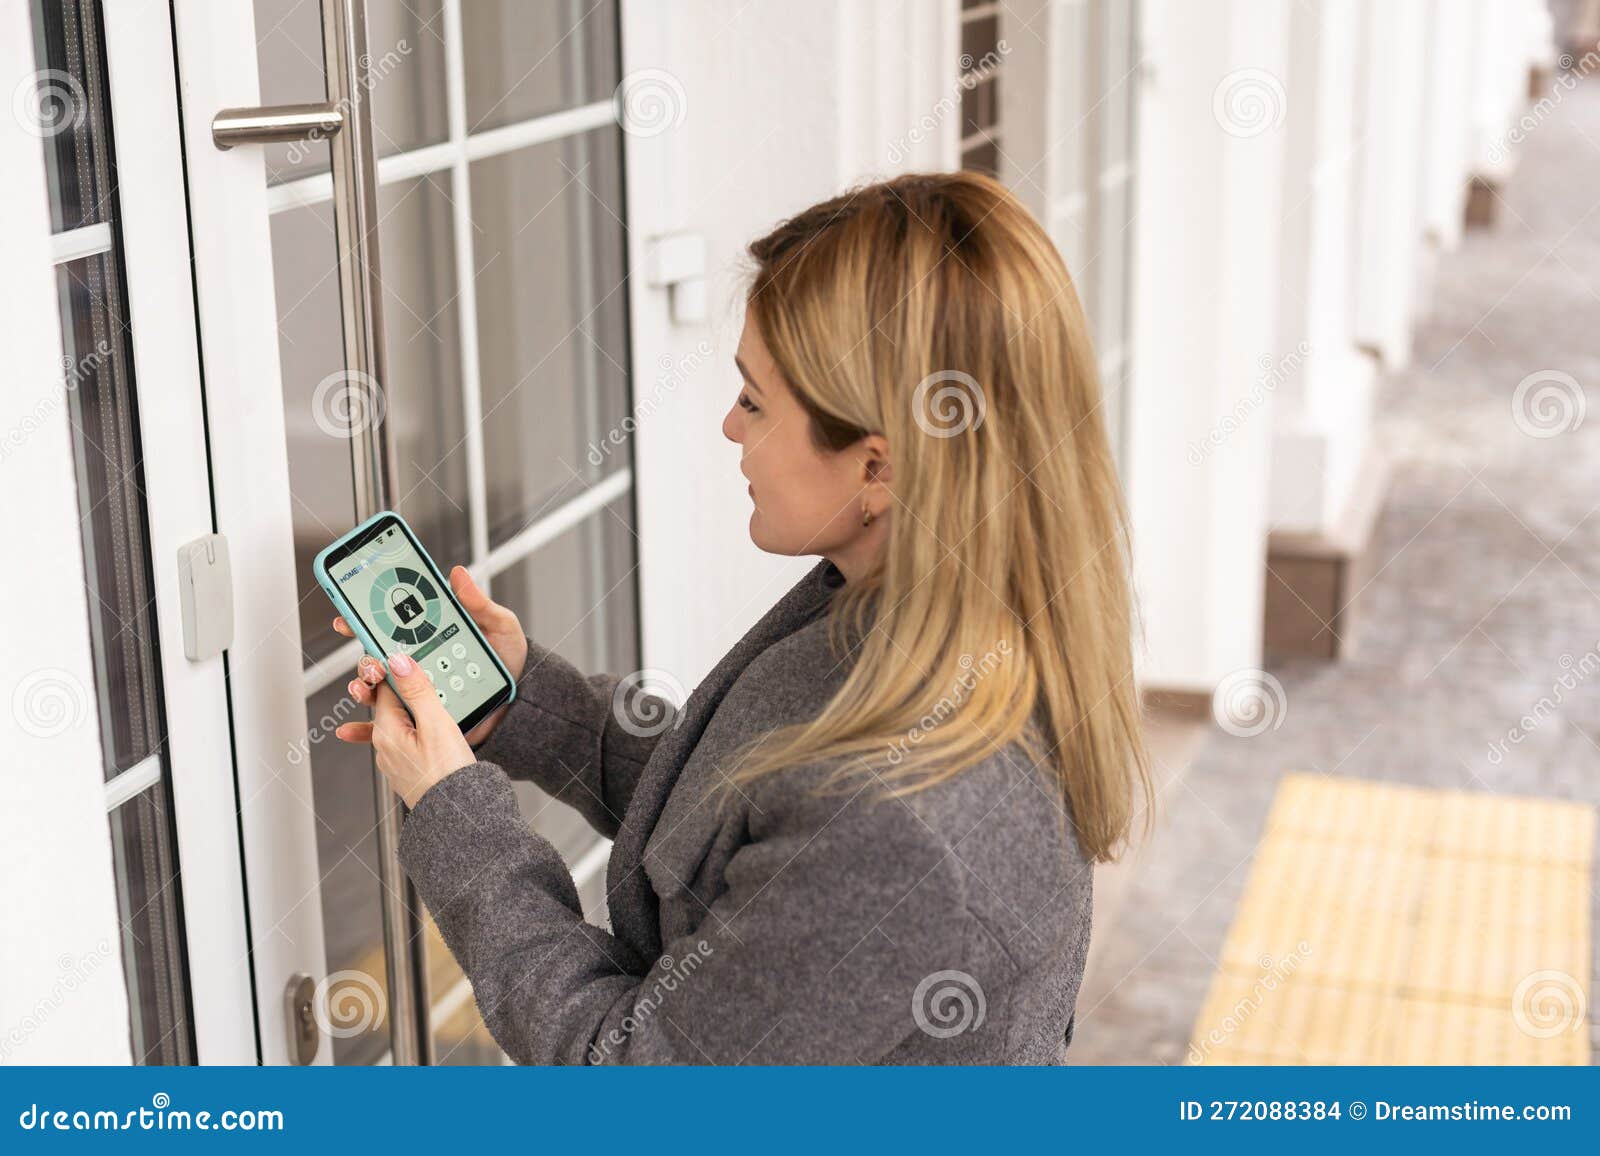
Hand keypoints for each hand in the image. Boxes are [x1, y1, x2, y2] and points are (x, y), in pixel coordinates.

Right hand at [332, 565, 526, 746]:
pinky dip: (365, 729)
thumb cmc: (510, 660)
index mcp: (431, 636)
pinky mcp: (420, 717)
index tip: (350, 616)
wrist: (523, 702)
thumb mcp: (500, 626)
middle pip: (378, 657)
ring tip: (365, 686)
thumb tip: (458, 575)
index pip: (392, 625)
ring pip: (378, 688)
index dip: (366, 619)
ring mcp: (417, 690)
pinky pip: (388, 726)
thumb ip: (479, 604)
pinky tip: (351, 729)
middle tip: (369, 660)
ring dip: (362, 686)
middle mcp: (418, 663)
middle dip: (364, 657)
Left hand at [335, 652, 474, 807]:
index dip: (398, 665)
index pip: (385, 685)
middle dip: (405, 685)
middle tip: (423, 669)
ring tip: (433, 693)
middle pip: (390, 702)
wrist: (458, 817)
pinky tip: (434, 724)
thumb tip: (398, 660)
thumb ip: (417, 691)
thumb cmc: (448, 776)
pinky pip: (408, 737)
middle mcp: (383, 745)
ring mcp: (395, 759)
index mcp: (385, 730)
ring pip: (400, 720)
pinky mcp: (408, 768)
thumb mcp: (436, 725)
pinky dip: (418, 725)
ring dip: (413, 705)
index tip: (409, 650)